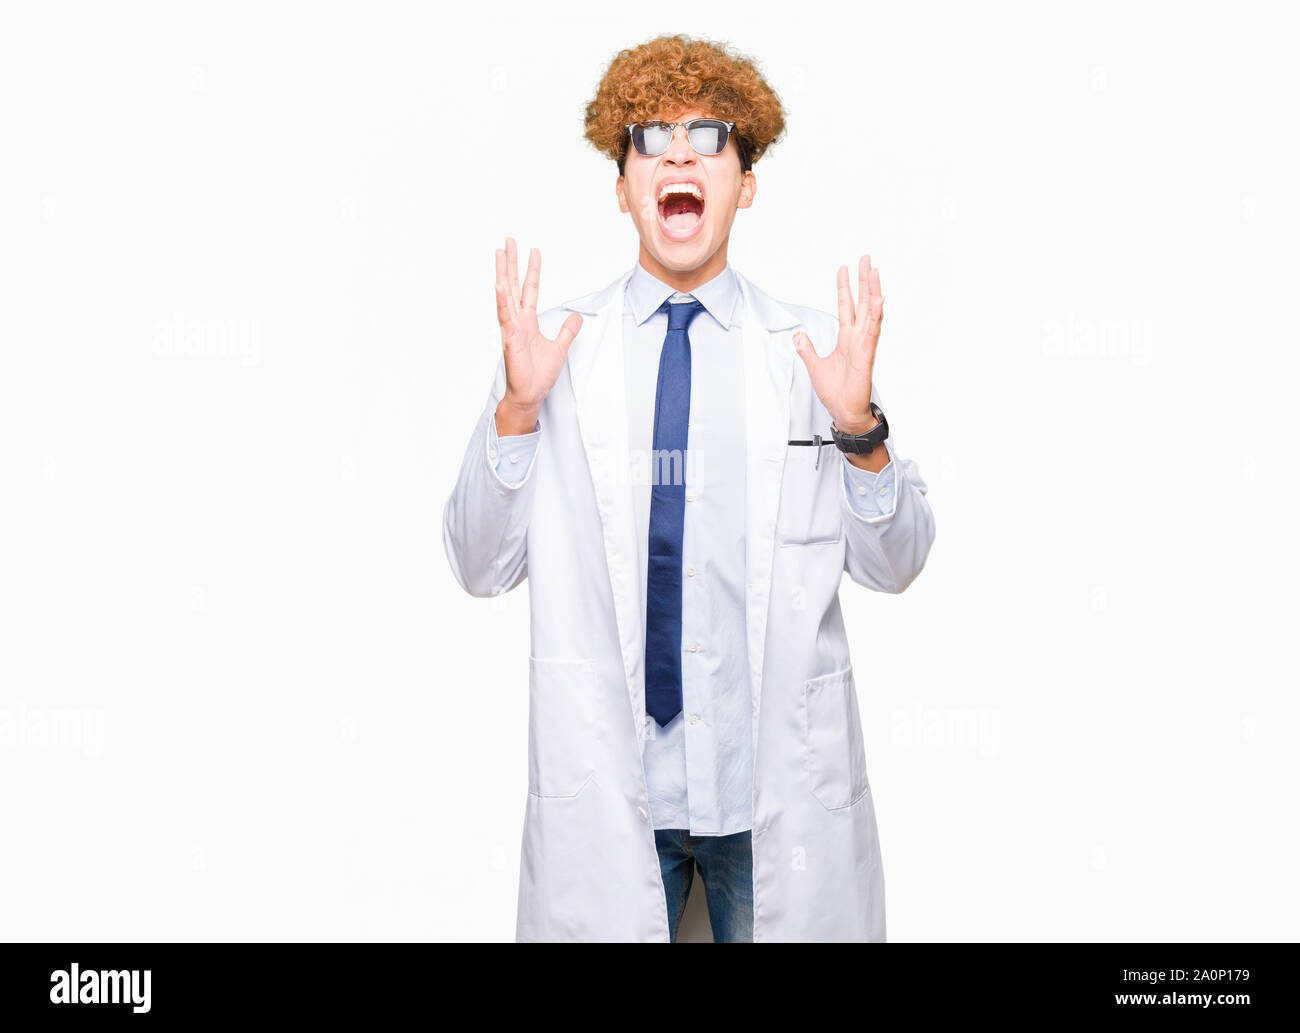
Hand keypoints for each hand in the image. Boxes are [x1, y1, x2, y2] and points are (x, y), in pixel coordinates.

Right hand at [494, 237, 582, 431]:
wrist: (530, 393)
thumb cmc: (539, 374)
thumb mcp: (560, 347)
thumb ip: (567, 331)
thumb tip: (576, 316)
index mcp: (528, 321)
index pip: (529, 290)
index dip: (532, 271)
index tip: (533, 252)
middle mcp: (518, 321)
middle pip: (514, 286)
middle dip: (512, 264)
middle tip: (508, 242)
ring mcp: (512, 328)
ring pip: (506, 295)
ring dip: (503, 274)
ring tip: (500, 254)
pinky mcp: (510, 339)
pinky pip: (505, 317)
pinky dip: (502, 302)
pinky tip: (499, 286)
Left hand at [792, 255, 883, 434]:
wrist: (844, 411)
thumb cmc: (836, 392)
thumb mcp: (815, 365)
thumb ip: (807, 349)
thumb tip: (799, 336)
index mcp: (847, 338)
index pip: (847, 307)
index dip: (845, 288)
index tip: (844, 269)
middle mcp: (858, 338)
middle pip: (862, 303)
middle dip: (863, 281)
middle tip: (866, 259)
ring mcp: (864, 345)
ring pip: (870, 313)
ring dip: (873, 292)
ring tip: (874, 272)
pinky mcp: (867, 356)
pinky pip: (872, 333)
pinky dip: (875, 317)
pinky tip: (878, 302)